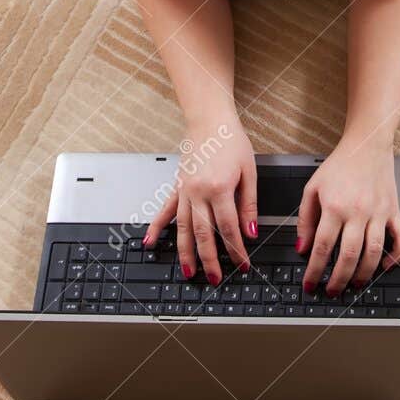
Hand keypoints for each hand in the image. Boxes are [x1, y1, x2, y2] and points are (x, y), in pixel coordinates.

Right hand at [146, 121, 256, 283]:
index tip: (243, 264)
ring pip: (182, 228)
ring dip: (185, 253)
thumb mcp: (249, 171)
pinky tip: (149, 242)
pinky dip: (156, 228)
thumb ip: (249, 204)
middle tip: (215, 279)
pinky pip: (164, 210)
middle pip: (203, 234)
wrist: (209, 120)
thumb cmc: (231, 141)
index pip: (229, 228)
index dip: (237, 249)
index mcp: (220, 188)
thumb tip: (250, 232)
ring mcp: (184, 190)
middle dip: (210, 260)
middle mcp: (198, 192)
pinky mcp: (176, 186)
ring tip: (189, 273)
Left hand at [296, 137, 399, 295]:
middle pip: (348, 256)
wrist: (367, 144)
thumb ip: (305, 219)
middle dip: (338, 280)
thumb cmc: (340, 165)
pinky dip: (395, 257)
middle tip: (331, 291)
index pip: (321, 247)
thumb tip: (302, 247)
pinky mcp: (394, 211)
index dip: (314, 271)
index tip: (309, 284)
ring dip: (363, 274)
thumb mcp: (313, 188)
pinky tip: (385, 266)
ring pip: (374, 253)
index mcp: (335, 206)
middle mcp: (358, 211)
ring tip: (354, 285)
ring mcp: (379, 212)